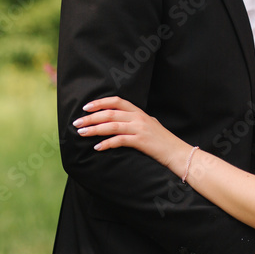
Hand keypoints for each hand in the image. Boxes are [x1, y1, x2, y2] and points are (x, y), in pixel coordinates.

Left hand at [74, 96, 188, 172]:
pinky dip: (106, 143)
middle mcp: (138, 117)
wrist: (177, 152)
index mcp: (139, 112)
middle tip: (77, 122)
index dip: (100, 102)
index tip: (86, 107)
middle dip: (91, 117)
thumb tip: (119, 121)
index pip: (116, 101)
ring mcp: (140, 128)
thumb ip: (136, 120)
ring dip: (94, 129)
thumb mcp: (149, 125)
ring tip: (81, 133)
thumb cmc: (162, 141)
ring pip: (112, 125)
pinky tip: (97, 147)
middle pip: (110, 113)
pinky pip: (119, 140)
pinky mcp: (141, 141)